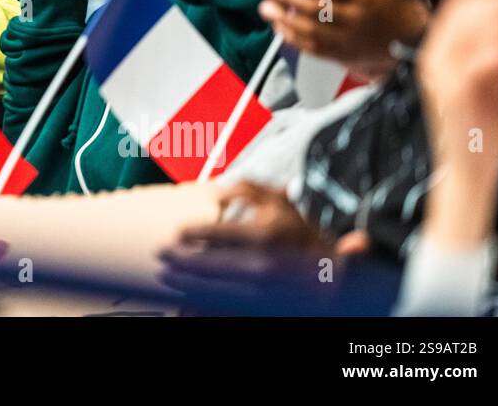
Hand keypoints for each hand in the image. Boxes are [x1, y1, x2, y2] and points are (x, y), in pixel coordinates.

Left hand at [157, 182, 364, 305]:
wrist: (335, 280)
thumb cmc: (304, 239)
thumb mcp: (281, 204)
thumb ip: (248, 190)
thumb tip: (215, 188)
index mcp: (266, 236)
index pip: (220, 234)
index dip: (194, 233)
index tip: (179, 232)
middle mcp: (264, 266)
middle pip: (213, 265)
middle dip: (184, 261)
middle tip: (162, 254)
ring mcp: (263, 292)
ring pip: (217, 290)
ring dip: (188, 284)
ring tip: (167, 276)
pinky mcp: (261, 308)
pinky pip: (228, 309)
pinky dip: (205, 307)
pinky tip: (187, 304)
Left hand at [257, 0, 428, 78]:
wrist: (419, 39)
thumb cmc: (399, 0)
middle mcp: (356, 19)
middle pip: (314, 8)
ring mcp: (349, 40)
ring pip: (310, 31)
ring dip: (283, 19)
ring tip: (265, 7)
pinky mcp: (344, 55)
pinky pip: (314, 48)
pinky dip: (293, 38)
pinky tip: (279, 26)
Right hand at [415, 0, 497, 246]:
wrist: (468, 171)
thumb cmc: (481, 126)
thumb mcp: (489, 78)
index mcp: (439, 51)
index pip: (460, 2)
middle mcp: (434, 58)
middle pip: (463, 8)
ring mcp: (441, 75)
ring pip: (470, 28)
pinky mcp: (454, 95)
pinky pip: (478, 62)